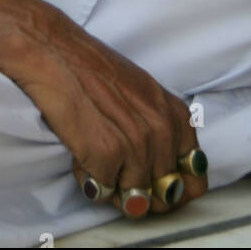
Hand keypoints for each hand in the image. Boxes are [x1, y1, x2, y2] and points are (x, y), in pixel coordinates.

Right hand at [3, 8, 207, 216]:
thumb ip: (161, 133)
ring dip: (112, 186)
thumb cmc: (93, 70)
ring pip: (133, 198)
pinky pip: (103, 191)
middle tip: (118, 174)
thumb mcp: (144, 95)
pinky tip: (80, 153)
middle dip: (141, 192)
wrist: (54, 51)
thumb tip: (166, 182)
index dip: (175, 192)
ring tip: (95, 154)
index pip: (195, 180)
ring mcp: (137, 144)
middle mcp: (163, 131)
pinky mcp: (107, 154)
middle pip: (164, 195)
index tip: (155, 190)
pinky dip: (88, 179)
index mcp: (176, 117)